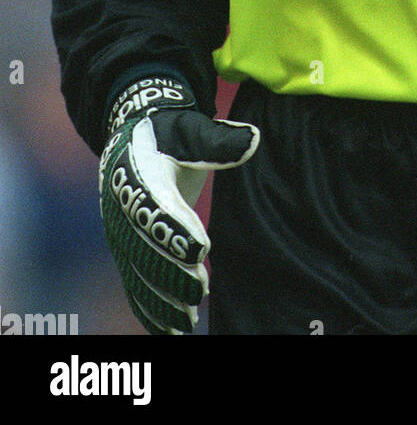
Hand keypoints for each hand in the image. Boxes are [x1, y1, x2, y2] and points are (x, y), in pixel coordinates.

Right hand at [99, 76, 258, 333]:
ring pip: (138, 271)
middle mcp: (124, 207)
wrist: (131, 140)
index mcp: (141, 173)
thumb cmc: (169, 134)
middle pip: (146, 246)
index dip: (176, 229)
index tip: (201, 249)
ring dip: (160, 299)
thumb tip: (252, 138)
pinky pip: (134, 281)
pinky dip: (148, 307)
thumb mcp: (191, 129)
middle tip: (198, 293)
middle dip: (171, 273)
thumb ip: (218, 140)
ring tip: (186, 322)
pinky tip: (168, 330)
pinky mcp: (125, 249)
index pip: (157, 205)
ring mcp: (121, 232)